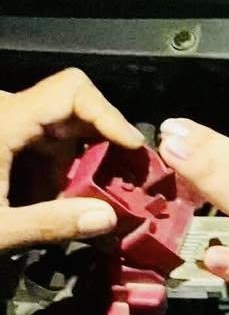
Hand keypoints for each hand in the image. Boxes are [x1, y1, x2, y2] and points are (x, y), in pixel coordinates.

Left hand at [0, 68, 144, 253]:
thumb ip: (52, 223)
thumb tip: (107, 219)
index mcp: (4, 121)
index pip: (73, 91)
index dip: (109, 114)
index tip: (131, 149)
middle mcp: (2, 111)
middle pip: (69, 107)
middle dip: (96, 145)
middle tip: (117, 181)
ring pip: (53, 126)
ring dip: (72, 161)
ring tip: (78, 203)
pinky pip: (33, 140)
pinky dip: (49, 167)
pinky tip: (49, 201)